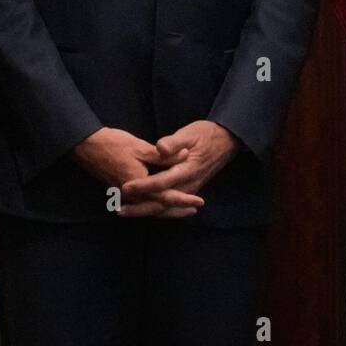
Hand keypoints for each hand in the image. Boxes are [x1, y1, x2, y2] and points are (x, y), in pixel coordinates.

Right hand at [72, 126, 204, 218]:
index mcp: (138, 184)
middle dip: (176, 210)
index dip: (183, 199)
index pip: (165, 197)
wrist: (86, 145)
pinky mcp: (119, 191)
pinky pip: (140, 203)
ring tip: (181, 209)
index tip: (199, 202)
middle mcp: (131, 195)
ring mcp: (123, 195)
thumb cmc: (114, 143)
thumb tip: (186, 155)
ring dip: (165, 209)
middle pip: (157, 208)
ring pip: (148, 208)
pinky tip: (160, 201)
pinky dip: (153, 204)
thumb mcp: (141, 147)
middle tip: (194, 210)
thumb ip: (164, 155)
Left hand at [118, 121, 241, 217]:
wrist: (227, 141)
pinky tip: (144, 209)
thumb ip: (174, 142)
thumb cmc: (207, 134)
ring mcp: (190, 190)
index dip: (143, 186)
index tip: (125, 186)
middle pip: (161, 203)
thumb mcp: (190, 133)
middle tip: (119, 210)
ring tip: (125, 211)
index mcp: (187, 170)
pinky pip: (171, 205)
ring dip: (146, 210)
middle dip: (140, 208)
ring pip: (166, 207)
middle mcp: (188, 185)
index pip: (161, 183)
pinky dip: (157, 209)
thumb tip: (160, 148)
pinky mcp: (189, 190)